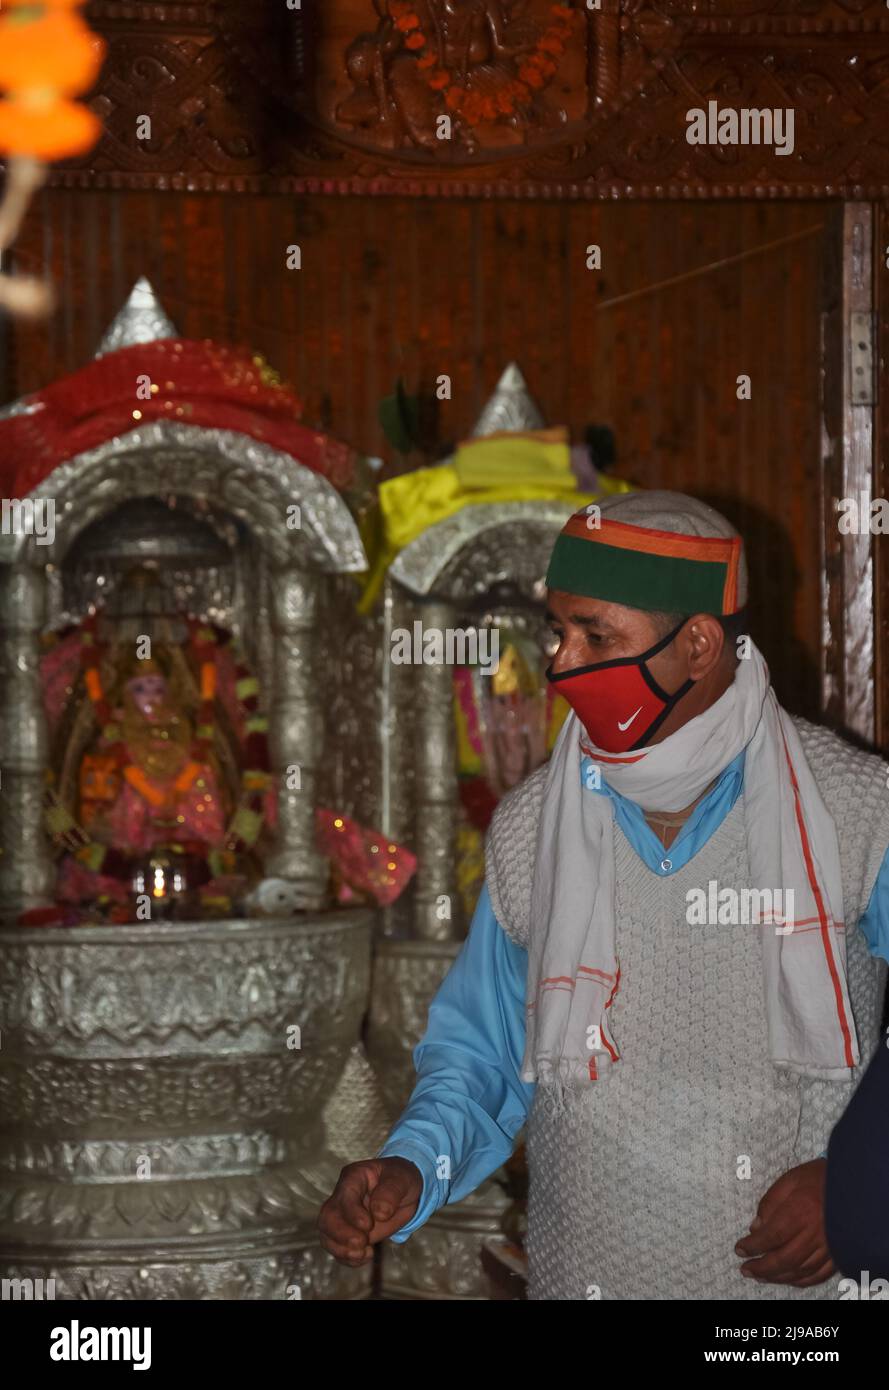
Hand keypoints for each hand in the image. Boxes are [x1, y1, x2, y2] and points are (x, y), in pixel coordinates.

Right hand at [318, 1156, 422, 1266]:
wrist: (403, 1192)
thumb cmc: (401, 1180)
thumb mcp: (402, 1179)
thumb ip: (391, 1192)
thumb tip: (379, 1213)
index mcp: (355, 1177)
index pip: (344, 1195)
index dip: (352, 1213)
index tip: (368, 1225)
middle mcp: (343, 1196)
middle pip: (328, 1216)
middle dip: (341, 1234)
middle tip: (361, 1244)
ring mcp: (342, 1216)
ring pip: (326, 1234)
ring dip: (341, 1249)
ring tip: (363, 1254)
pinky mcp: (345, 1234)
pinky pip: (337, 1248)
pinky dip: (347, 1257)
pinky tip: (365, 1257)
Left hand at [734, 1159, 834, 1286]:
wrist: (853, 1183)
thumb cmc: (819, 1178)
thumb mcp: (788, 1180)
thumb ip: (769, 1204)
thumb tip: (756, 1228)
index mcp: (799, 1211)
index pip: (771, 1236)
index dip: (753, 1246)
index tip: (739, 1249)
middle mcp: (814, 1233)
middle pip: (784, 1259)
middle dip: (762, 1268)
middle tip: (745, 1270)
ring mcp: (828, 1246)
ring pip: (799, 1270)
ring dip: (778, 1277)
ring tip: (761, 1276)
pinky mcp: (838, 1253)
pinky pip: (818, 1274)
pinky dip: (801, 1280)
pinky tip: (788, 1278)